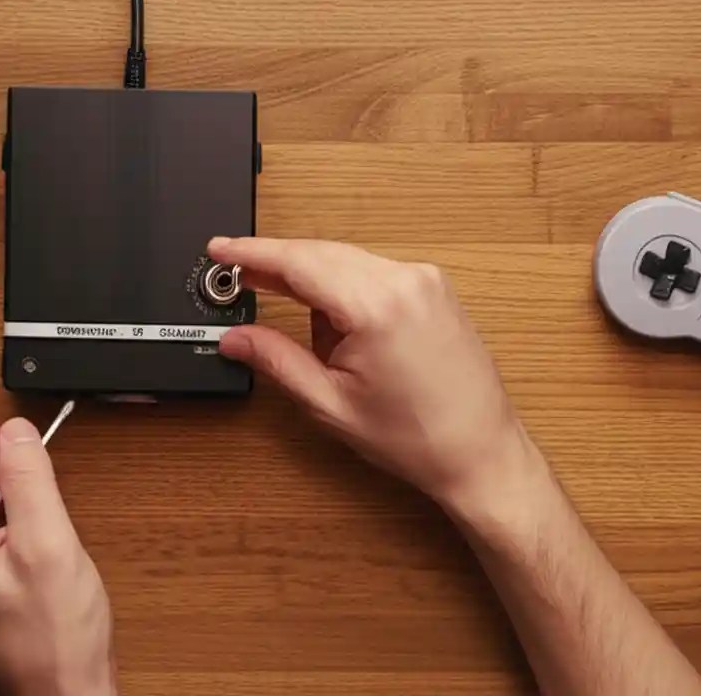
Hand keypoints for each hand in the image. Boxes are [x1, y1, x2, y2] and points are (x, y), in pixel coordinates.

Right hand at [209, 238, 537, 503]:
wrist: (481, 453)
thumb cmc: (418, 438)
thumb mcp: (331, 403)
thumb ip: (277, 360)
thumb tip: (235, 338)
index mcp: (378, 306)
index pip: (298, 261)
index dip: (251, 252)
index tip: (219, 248)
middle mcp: (406, 281)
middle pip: (321, 254)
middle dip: (278, 268)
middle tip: (240, 282)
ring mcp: (426, 281)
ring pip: (347, 261)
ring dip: (316, 287)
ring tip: (322, 350)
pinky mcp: (435, 288)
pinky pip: (374, 272)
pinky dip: (347, 291)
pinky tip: (344, 333)